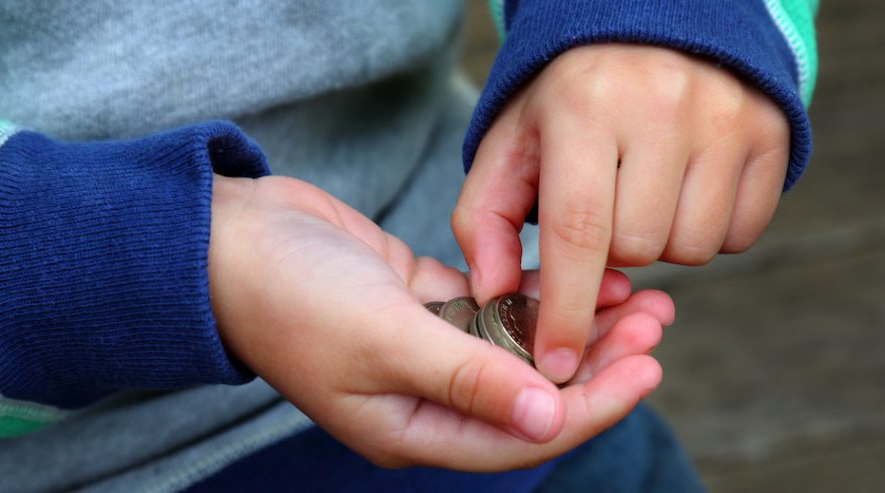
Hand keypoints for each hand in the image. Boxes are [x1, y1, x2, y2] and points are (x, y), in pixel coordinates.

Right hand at [207, 175, 673, 469]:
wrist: (228, 240)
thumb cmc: (290, 296)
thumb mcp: (384, 341)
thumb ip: (469, 378)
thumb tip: (548, 418)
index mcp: (411, 427)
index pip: (521, 433)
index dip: (590, 405)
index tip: (647, 368)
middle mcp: (424, 395)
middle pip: (530, 390)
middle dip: (596, 361)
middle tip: (656, 321)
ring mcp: (425, 348)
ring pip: (519, 345)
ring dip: (574, 322)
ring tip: (637, 293)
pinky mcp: (422, 302)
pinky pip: (494, 306)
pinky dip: (533, 292)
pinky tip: (577, 273)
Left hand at [453, 44, 788, 382]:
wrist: (649, 30)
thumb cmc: (566, 104)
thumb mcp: (510, 146)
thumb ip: (483, 221)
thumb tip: (493, 296)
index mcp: (585, 106)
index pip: (578, 231)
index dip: (567, 310)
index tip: (555, 365)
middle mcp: (662, 106)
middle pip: (640, 249)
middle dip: (612, 252)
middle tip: (603, 209)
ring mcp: (726, 118)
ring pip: (692, 249)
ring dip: (661, 244)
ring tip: (642, 195)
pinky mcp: (771, 134)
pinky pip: (740, 234)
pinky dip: (708, 231)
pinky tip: (683, 190)